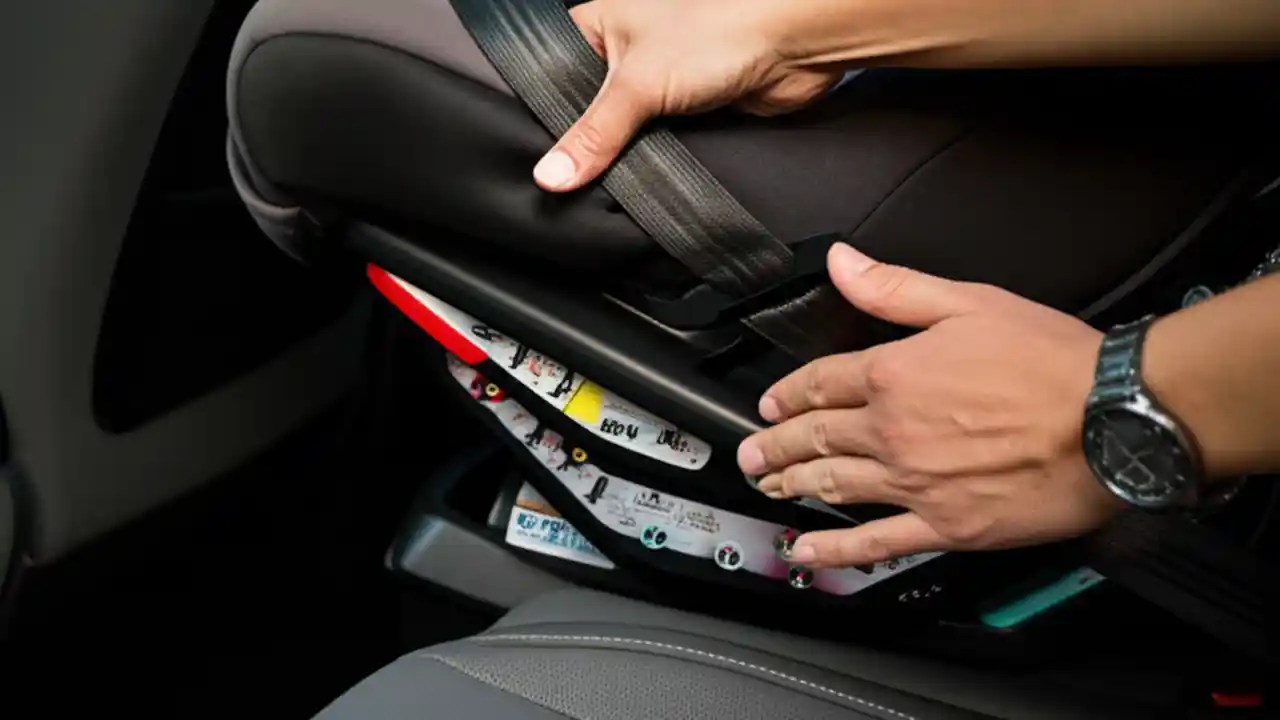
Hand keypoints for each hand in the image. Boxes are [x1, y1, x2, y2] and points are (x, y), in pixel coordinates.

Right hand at [533, 0, 843, 191]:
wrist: (793, 46)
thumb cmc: (719, 31)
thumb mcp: (638, 84)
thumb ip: (593, 134)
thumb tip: (550, 174)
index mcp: (600, 23)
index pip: (548, 71)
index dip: (539, 111)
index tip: (529, 154)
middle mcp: (625, 49)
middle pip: (585, 107)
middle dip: (584, 141)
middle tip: (563, 178)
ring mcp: (657, 80)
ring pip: (622, 130)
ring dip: (619, 154)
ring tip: (597, 185)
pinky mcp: (686, 109)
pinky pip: (654, 143)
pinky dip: (649, 161)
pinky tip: (638, 179)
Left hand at [737, 244, 1123, 568]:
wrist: (1115, 421)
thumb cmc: (1055, 362)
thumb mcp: (969, 302)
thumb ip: (895, 288)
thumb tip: (843, 262)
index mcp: (895, 374)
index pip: (822, 382)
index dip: (789, 393)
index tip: (772, 404)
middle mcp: (893, 431)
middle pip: (815, 437)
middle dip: (775, 444)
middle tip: (751, 452)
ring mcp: (914, 483)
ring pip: (833, 485)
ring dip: (791, 485)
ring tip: (766, 486)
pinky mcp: (945, 526)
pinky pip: (875, 543)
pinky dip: (834, 552)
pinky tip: (806, 552)